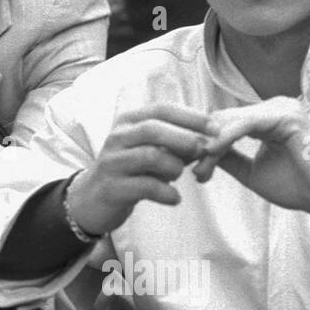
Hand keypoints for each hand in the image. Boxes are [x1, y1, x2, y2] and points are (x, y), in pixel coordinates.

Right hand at [66, 103, 215, 235]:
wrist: (91, 199)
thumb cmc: (129, 170)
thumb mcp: (148, 149)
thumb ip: (174, 142)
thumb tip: (210, 138)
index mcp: (128, 121)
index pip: (161, 110)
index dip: (191, 117)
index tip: (217, 129)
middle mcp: (117, 137)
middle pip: (153, 129)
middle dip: (184, 139)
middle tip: (202, 151)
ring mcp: (112, 162)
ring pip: (150, 156)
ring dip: (175, 167)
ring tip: (179, 176)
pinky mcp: (112, 188)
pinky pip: (146, 187)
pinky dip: (168, 193)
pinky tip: (175, 198)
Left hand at [193, 97, 309, 216]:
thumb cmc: (295, 185)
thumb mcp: (250, 170)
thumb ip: (227, 157)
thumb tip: (197, 151)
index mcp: (263, 118)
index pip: (222, 122)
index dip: (201, 141)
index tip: (185, 164)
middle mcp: (271, 108)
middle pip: (222, 119)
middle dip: (202, 143)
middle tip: (189, 168)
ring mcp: (280, 108)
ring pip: (231, 120)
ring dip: (212, 144)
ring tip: (199, 165)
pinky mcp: (287, 116)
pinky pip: (247, 123)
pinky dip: (227, 136)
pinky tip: (213, 150)